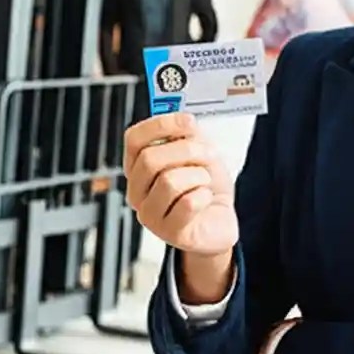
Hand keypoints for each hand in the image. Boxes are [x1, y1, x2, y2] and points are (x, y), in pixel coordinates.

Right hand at [123, 112, 237, 257]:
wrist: (220, 222)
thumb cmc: (204, 188)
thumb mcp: (198, 153)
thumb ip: (187, 135)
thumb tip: (183, 121)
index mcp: (138, 167)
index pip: (134, 139)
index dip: (160, 125)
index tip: (187, 121)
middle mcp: (137, 191)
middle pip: (149, 159)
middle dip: (187, 151)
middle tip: (208, 153)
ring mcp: (150, 214)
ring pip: (169, 181)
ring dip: (198, 176)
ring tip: (204, 182)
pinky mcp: (169, 232)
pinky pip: (187, 204)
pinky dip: (204, 196)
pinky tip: (205, 200)